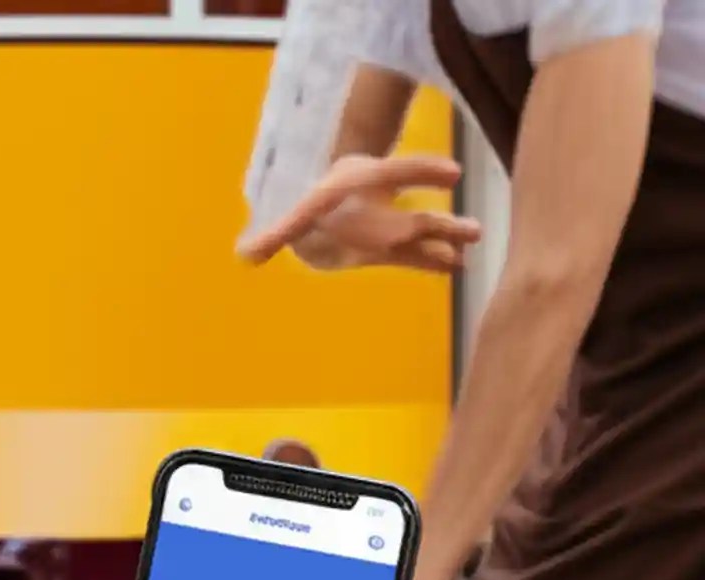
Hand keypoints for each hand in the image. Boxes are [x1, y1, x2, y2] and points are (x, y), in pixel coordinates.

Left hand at [239, 155, 480, 271]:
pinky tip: (457, 267)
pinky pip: (412, 256)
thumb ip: (272, 235)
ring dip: (445, 241)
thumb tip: (244, 256)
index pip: (392, 173)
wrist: (309, 211)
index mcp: (358, 183)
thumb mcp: (290, 216)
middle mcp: (379, 205)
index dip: (420, 173)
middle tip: (474, 228)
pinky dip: (432, 262)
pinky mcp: (386, 249)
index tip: (452, 173)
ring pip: (420, 233)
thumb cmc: (302, 201)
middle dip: (440, 222)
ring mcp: (386, 226)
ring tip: (473, 246)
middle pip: (413, 212)